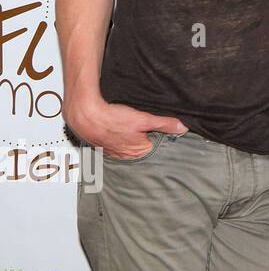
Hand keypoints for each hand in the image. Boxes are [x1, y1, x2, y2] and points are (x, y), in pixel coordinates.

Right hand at [64, 94, 186, 159]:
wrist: (83, 115)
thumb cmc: (111, 119)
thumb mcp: (143, 119)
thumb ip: (164, 124)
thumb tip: (182, 128)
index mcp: (138, 151)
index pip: (157, 146)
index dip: (161, 136)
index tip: (161, 129)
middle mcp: (126, 155)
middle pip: (143, 145)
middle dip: (146, 137)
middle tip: (143, 126)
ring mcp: (112, 151)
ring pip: (128, 144)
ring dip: (130, 136)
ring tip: (128, 126)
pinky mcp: (102, 144)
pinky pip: (115, 141)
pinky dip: (117, 135)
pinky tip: (116, 127)